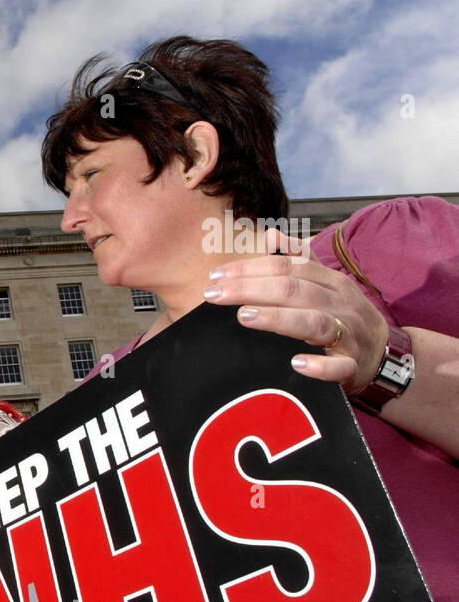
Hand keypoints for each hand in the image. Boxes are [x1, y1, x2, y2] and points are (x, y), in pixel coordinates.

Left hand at [205, 230, 388, 393]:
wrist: (388, 356)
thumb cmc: (346, 318)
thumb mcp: (328, 285)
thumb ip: (301, 261)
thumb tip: (272, 235)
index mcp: (330, 282)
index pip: (287, 268)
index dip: (250, 269)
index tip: (215, 275)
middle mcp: (339, 304)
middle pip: (295, 290)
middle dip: (251, 289)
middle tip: (214, 294)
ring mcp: (349, 335)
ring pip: (315, 323)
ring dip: (279, 319)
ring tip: (245, 316)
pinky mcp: (353, 366)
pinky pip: (339, 367)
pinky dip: (320, 366)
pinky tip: (297, 364)